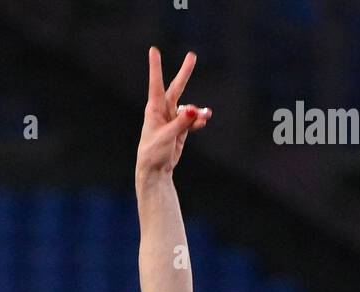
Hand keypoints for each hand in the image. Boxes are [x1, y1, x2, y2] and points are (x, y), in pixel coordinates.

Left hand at [136, 48, 211, 179]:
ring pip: (188, 108)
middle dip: (185, 73)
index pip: (156, 84)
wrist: (155, 172)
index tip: (154, 50)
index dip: (156, 67)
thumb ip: (181, 123)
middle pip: (176, 88)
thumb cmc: (153, 153)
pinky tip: (203, 122)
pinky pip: (192, 121)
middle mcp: (163, 111)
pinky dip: (198, 121)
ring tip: (206, 116)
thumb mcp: (167, 137)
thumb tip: (194, 110)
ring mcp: (173, 120)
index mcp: (154, 109)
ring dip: (197, 111)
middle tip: (192, 56)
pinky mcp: (180, 130)